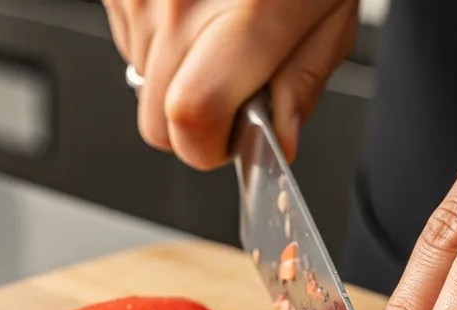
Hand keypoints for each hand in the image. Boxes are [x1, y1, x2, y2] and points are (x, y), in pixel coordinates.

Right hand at [103, 0, 357, 169]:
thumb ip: (300, 84)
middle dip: (194, 121)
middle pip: (155, 121)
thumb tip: (276, 143)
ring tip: (218, 24)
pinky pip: (126, 36)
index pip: (191, 122)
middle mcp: (181, 1)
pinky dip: (158, 34)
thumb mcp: (331, 15)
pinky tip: (194, 2)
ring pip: (139, 79)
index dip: (210, 147)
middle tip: (233, 83)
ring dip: (176, 70)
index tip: (233, 137)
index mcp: (247, 16)